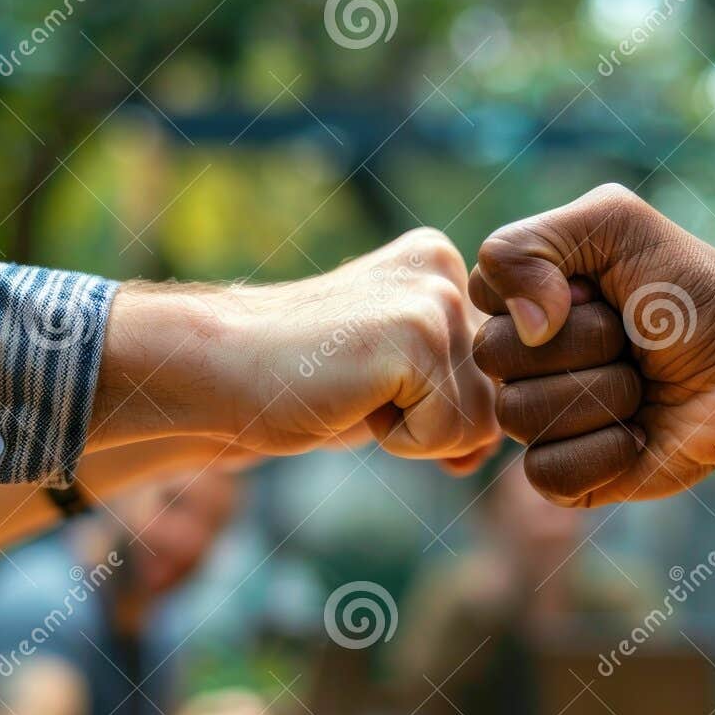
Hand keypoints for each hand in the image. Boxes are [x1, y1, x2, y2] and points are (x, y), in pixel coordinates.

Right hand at [99, 228, 498, 473]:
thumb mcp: (394, 379)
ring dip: (414, 434)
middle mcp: (449, 270)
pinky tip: (352, 399)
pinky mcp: (419, 335)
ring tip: (355, 391)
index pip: (492, 376)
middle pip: (493, 401)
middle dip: (430, 423)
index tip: (374, 385)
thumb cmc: (300, 384)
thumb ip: (451, 391)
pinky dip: (400, 441)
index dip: (440, 409)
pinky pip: (449, 434)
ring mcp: (435, 298)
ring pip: (480, 423)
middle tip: (358, 389)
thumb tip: (494, 447)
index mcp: (443, 267)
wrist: (220, 371)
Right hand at [468, 184, 714, 503]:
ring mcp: (545, 421)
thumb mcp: (615, 224)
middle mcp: (525, 364)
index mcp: (526, 303)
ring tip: (643, 384)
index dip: (549, 294)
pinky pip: (547, 473)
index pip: (483, 298)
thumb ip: (532, 244)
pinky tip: (640, 433)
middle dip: (585, 343)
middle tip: (631, 340)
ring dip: (604, 394)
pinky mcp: (570, 476)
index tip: (603, 290)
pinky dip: (605, 450)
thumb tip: (524, 324)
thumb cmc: (691, 289)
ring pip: (521, 417)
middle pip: (499, 359)